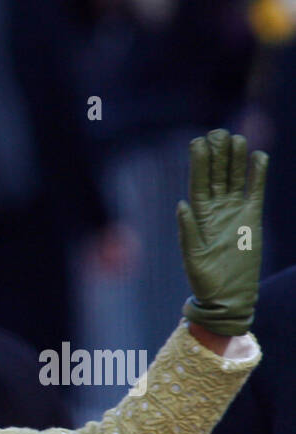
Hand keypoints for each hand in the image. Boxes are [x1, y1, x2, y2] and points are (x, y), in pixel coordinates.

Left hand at [177, 129, 266, 336]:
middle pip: (216, 175)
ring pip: (235, 179)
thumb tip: (182, 204)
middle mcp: (216, 210)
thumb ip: (188, 230)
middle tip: (218, 132)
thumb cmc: (205, 279)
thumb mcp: (192, 255)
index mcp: (199, 216)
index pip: (198, 183)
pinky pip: (255, 191)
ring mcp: (234, 212)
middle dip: (217, 154)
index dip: (198, 163)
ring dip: (236, 159)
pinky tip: (259, 156)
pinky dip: (257, 175)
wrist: (228, 295)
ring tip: (236, 138)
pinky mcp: (252, 218)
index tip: (197, 141)